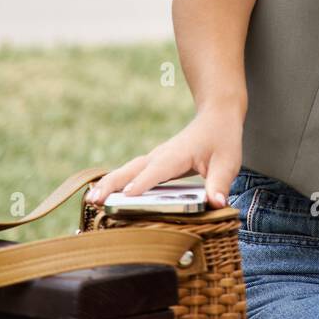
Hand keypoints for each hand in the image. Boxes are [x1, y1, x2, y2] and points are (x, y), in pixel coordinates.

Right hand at [86, 104, 243, 209]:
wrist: (216, 116)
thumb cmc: (222, 139)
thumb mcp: (228, 162)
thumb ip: (220, 183)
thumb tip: (217, 203)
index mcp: (177, 155)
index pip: (157, 171)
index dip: (143, 183)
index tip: (126, 196)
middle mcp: (160, 155)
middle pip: (132, 170)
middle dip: (112, 184)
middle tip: (94, 201)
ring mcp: (155, 158)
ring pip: (127, 171)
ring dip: (109, 184)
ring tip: (91, 201)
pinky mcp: (154, 163)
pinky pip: (132, 173)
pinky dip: (116, 182)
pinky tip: (105, 195)